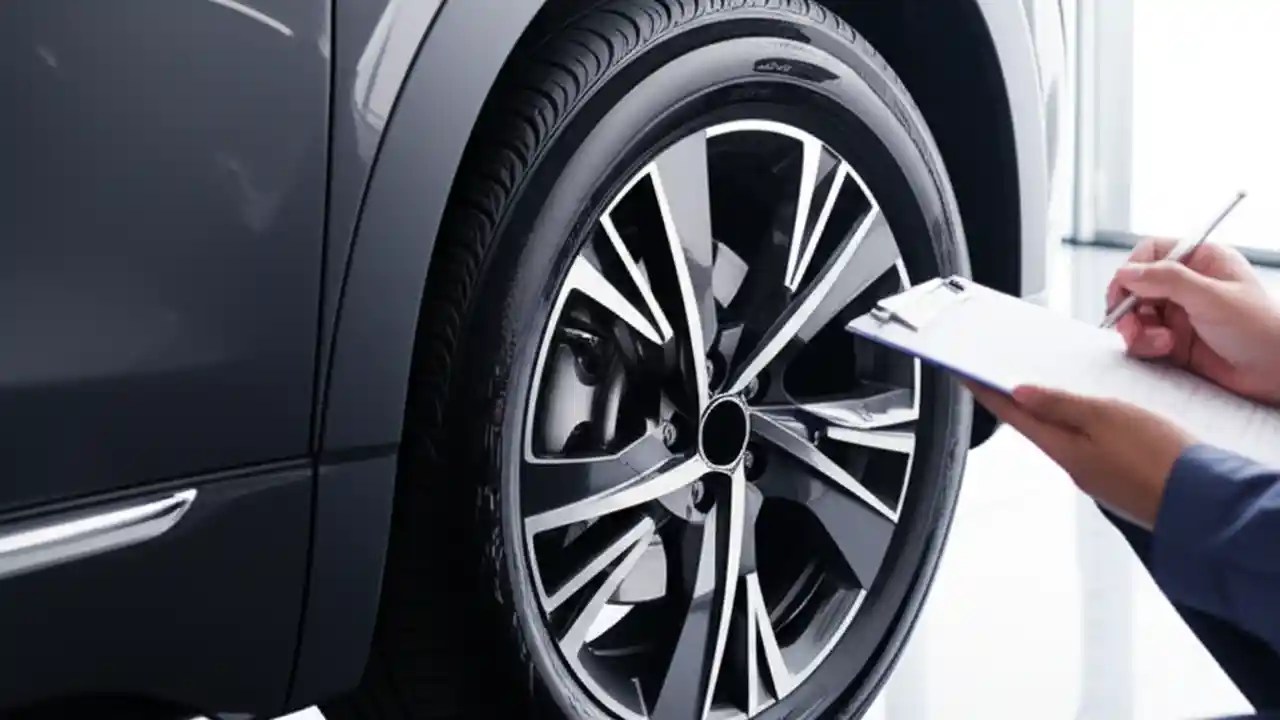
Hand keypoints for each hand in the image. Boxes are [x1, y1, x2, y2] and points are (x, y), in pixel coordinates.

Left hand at [968, 382, 1191, 529]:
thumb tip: (1019, 393)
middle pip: (1033, 425)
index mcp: (1064, 449)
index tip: (963, 373)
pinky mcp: (1120, 477)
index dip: (985, 391)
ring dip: (1046, 412)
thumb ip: (1062, 405)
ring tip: (1038, 388)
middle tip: (995, 376)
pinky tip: (1090, 417)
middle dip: (1013, 401)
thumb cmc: (1159, 461)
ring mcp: (1097, 474)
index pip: (1011, 414)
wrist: (1204, 504)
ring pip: (1061, 436)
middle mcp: (1074, 465)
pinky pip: (1088, 445)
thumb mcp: (1107, 418)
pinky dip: (1078, 426)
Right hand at [1108, 239, 1279, 403]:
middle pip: (1136, 286)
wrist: (1275, 373)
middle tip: (1129, 325)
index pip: (1151, 252)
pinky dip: (1145, 345)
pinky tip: (1167, 350)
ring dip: (1138, 330)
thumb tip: (1125, 272)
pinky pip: (1142, 338)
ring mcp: (1179, 313)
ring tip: (1159, 342)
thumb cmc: (1258, 329)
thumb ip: (1167, 280)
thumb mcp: (1212, 298)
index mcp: (1201, 261)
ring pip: (1135, 315)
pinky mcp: (1173, 340)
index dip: (1132, 270)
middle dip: (1129, 307)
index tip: (1122, 292)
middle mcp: (1187, 284)